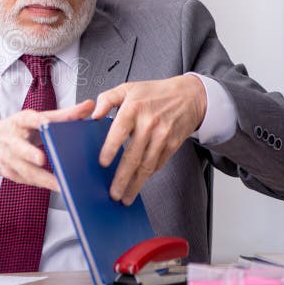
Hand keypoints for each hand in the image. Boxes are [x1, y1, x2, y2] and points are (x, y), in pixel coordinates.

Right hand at [0, 99, 96, 191]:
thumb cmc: (18, 129)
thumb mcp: (36, 118)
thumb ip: (64, 114)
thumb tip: (90, 106)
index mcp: (20, 121)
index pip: (29, 119)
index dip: (37, 120)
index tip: (45, 123)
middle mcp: (12, 140)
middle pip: (19, 147)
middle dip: (29, 153)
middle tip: (41, 159)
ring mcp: (8, 158)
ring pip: (24, 170)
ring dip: (42, 178)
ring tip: (60, 184)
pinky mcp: (10, 173)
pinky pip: (27, 180)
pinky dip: (42, 184)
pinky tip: (57, 188)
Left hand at [91, 75, 206, 204]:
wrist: (189, 96)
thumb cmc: (154, 93)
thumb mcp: (128, 88)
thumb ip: (107, 99)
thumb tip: (94, 115)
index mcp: (134, 108)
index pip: (119, 131)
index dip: (111, 148)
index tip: (102, 163)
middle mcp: (149, 124)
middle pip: (133, 155)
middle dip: (122, 178)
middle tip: (113, 193)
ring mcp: (163, 136)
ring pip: (146, 165)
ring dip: (135, 184)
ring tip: (125, 197)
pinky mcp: (173, 145)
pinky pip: (158, 164)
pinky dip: (147, 176)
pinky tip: (138, 184)